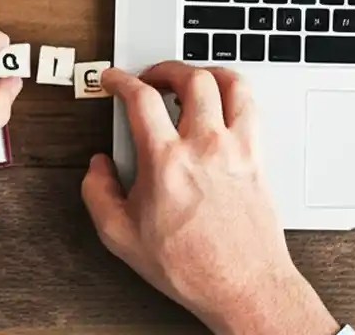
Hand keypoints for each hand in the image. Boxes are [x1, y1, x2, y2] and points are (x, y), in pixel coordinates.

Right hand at [81, 62, 336, 334]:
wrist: (243, 285)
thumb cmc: (190, 266)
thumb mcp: (121, 237)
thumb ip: (98, 194)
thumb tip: (96, 167)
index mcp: (166, 161)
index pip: (140, 98)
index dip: (121, 80)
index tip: (114, 80)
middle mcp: (204, 146)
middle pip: (189, 78)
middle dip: (164, 69)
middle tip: (151, 78)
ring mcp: (236, 148)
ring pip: (229, 83)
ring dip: (205, 72)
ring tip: (190, 80)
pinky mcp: (258, 157)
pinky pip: (251, 107)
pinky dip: (235, 93)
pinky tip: (223, 103)